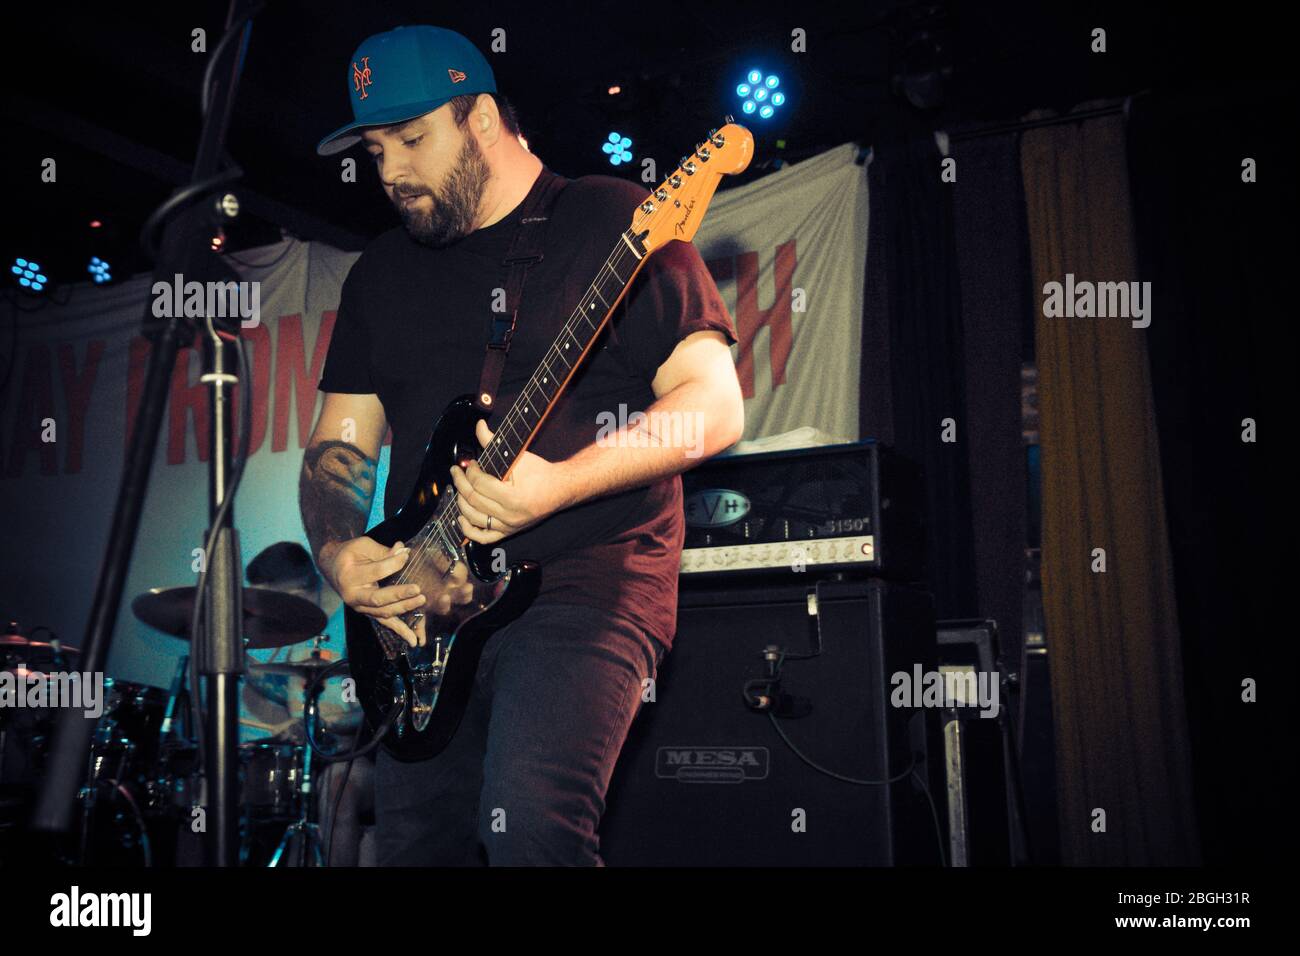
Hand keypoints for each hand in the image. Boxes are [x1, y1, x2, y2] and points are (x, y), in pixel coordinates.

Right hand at [320, 536, 424, 646]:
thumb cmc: (349, 554)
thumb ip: (383, 551)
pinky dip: (400, 631)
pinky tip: (413, 640)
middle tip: (418, 589)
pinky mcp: (368, 613)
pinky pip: (385, 623)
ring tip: (421, 601)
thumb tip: (404, 551)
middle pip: (378, 598)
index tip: (406, 556)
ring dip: (403, 609)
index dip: (393, 564)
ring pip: (383, 612)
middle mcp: (353, 596)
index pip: (376, 572)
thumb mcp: (362, 546)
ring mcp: (360, 607)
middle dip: (399, 595)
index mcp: (349, 576)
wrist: (332, 567)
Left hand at [450, 419, 574, 544]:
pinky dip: (468, 529)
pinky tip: (461, 517)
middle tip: (457, 472)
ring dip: (461, 502)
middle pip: (473, 500)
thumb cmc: (541, 472)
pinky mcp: (508, 532)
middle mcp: (510, 516)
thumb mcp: (519, 456)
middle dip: (460, 483)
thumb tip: (479, 426)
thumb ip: (494, 442)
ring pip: (473, 518)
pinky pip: (483, 537)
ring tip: (459, 489)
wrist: (560, 490)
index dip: (470, 471)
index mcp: (513, 498)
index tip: (471, 464)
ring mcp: (508, 526)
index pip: (479, 484)